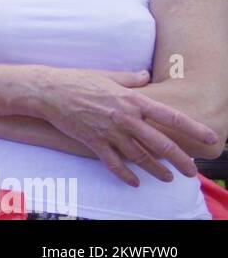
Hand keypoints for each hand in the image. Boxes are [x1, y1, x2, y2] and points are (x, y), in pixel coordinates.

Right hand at [27, 67, 218, 186]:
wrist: (49, 92)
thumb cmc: (78, 80)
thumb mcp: (108, 76)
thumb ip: (130, 79)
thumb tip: (145, 76)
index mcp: (132, 100)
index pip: (170, 116)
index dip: (192, 128)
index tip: (209, 137)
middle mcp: (125, 118)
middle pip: (159, 143)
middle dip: (179, 159)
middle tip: (191, 171)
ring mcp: (109, 132)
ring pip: (139, 156)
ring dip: (155, 169)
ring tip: (167, 178)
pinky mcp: (93, 142)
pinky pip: (113, 163)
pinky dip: (125, 174)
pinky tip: (134, 182)